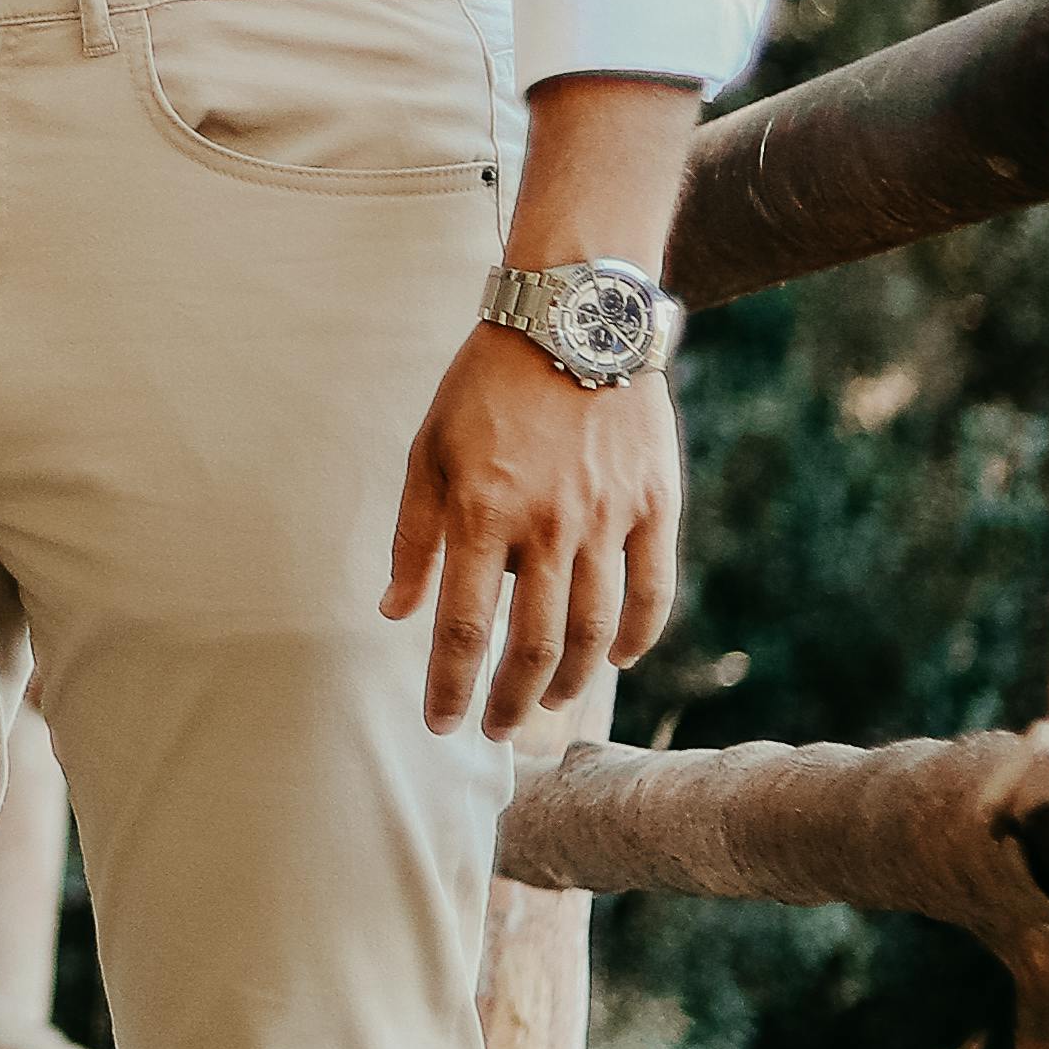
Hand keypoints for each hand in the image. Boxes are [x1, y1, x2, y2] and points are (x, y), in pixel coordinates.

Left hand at [384, 327, 678, 740]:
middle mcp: (547, 524)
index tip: (441, 723)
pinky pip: (652, 588)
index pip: (462, 626)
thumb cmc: (486, 385)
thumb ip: (414, 536)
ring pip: (594, 629)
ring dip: (570, 682)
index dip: (449, 685)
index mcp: (481, 512)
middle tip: (494, 730)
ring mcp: (607, 517)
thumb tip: (394, 612)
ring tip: (547, 705)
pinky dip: (637, 635)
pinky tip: (616, 660)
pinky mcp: (654, 504)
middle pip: (533, 644)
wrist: (572, 318)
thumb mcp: (428, 451)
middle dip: (509, 700)